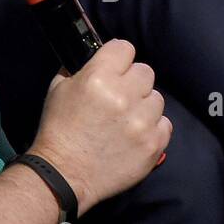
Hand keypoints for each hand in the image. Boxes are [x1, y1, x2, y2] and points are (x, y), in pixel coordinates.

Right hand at [27, 39, 171, 215]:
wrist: (64, 175)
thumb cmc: (58, 131)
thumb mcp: (59, 90)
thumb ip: (81, 69)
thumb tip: (99, 57)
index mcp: (98, 78)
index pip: (124, 48)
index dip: (118, 58)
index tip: (115, 68)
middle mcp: (123, 96)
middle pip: (145, 71)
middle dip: (132, 82)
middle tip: (120, 97)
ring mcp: (141, 122)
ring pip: (156, 98)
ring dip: (143, 106)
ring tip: (126, 120)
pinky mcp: (153, 144)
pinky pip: (165, 124)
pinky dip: (152, 129)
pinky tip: (135, 136)